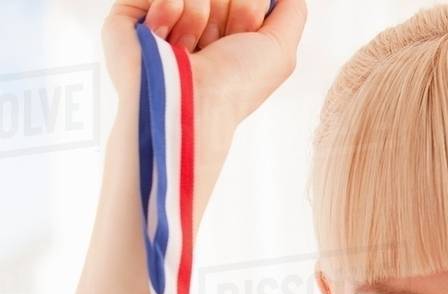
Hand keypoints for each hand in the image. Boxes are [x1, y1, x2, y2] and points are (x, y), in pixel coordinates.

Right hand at [102, 0, 307, 129]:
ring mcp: (160, 19)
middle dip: (225, 11)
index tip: (240, 42)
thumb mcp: (280, 51)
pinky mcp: (129, 16)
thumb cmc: (234, 87)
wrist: (193, 104)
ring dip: (197, 17)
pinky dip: (169, 10)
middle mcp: (193, 23)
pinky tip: (166, 41)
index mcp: (225, 30)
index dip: (247, 10)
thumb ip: (291, 11)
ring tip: (188, 51)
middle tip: (214, 47)